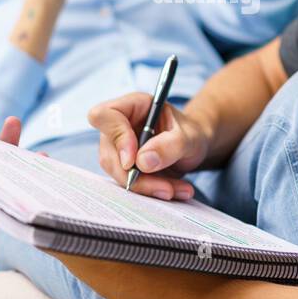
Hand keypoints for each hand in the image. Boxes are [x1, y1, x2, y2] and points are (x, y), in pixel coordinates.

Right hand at [87, 92, 211, 200]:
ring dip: (146, 187)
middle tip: (166, 188)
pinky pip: (129, 184)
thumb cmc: (190, 133)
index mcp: (132, 106)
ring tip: (175, 191)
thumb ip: (169, 145)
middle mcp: (119, 127)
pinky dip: (151, 192)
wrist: (193, 148)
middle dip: (136, 176)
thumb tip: (142, 162)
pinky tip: (174, 192)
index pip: (104, 116)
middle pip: (109, 154)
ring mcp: (118, 149)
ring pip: (118, 173)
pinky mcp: (124, 168)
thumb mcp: (189, 136)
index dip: (115, 138)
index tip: (133, 161)